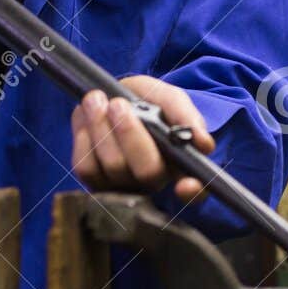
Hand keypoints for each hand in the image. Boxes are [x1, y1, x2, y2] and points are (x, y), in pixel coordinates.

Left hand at [70, 75, 215, 198]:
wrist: (113, 96)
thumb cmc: (149, 100)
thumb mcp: (170, 98)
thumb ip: (186, 116)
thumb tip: (203, 143)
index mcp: (179, 163)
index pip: (194, 191)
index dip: (192, 192)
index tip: (185, 184)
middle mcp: (154, 180)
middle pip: (148, 172)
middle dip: (130, 134)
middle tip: (119, 105)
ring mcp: (123, 184)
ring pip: (113, 166)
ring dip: (102, 127)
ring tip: (97, 99)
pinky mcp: (95, 181)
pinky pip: (86, 166)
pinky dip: (85, 136)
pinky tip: (88, 117)